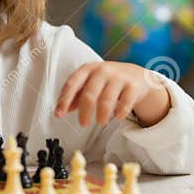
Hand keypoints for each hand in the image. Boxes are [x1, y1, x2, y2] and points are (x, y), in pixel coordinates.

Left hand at [54, 61, 169, 126]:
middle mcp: (102, 71)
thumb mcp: (89, 83)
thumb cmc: (107, 80)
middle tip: (83, 123)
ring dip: (101, 115)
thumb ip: (75, 96)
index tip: (59, 114)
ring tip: (101, 121)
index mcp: (87, 69)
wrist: (134, 75)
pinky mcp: (132, 86)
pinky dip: (119, 113)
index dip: (64, 100)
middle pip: (89, 94)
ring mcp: (118, 77)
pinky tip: (117, 116)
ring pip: (106, 100)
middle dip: (84, 112)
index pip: (72, 84)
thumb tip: (61, 111)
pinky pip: (124, 104)